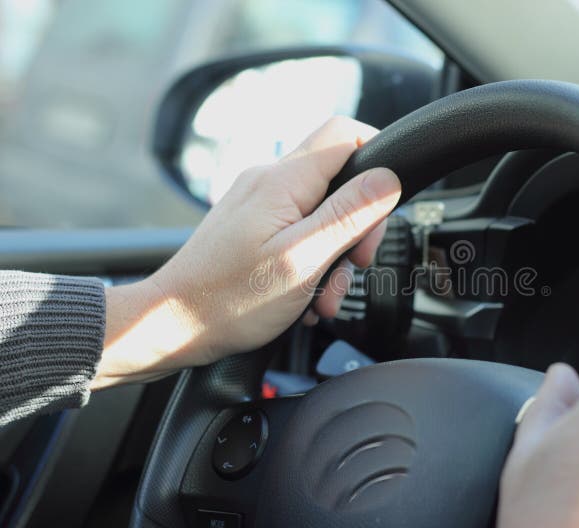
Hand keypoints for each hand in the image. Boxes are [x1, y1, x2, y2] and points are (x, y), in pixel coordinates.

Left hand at [93, 117, 400, 387]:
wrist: (172, 325)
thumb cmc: (229, 300)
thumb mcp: (303, 260)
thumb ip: (348, 215)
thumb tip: (387, 178)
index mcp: (282, 182)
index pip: (343, 132)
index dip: (376, 158)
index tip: (385, 204)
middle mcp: (268, 181)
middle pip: (339, 180)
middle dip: (357, 227)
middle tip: (355, 266)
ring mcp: (258, 203)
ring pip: (321, 213)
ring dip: (334, 256)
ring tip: (322, 297)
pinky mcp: (252, 225)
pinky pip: (299, 231)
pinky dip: (311, 262)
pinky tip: (304, 296)